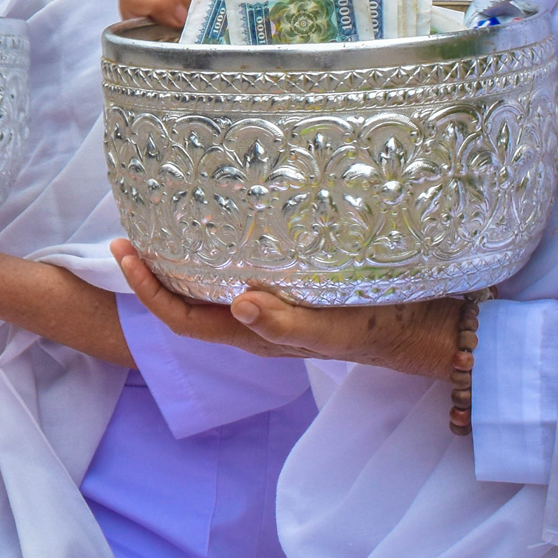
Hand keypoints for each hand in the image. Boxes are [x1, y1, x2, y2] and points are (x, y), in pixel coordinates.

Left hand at [112, 238, 461, 376]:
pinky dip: (220, 252)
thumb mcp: (338, 328)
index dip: (148, 291)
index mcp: (257, 335)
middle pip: (188, 303)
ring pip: (213, 288)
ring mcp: (276, 306)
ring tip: (162, 222)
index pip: (184, 319)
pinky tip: (224, 223)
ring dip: (181, 261)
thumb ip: (289, 325)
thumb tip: (237, 305)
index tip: (123, 251)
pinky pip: (243, 273)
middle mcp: (258, 322)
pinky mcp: (297, 288)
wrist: (434, 329)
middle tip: (128, 229)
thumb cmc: (385, 329)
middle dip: (152, 272)